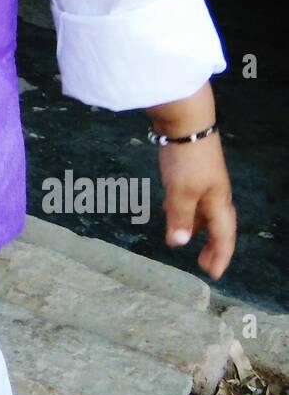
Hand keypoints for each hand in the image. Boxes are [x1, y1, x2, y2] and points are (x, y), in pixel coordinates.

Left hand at [158, 134, 235, 279]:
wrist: (185, 119)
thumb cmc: (186, 158)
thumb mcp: (180, 191)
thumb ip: (179, 218)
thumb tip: (179, 244)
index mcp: (217, 200)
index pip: (224, 235)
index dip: (220, 256)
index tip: (214, 275)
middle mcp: (215, 191)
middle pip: (217, 224)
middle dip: (212, 245)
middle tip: (203, 264)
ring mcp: (203, 178)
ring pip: (203, 210)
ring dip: (197, 227)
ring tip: (186, 239)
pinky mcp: (190, 168)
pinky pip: (191, 197)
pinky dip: (184, 209)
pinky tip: (170, 209)